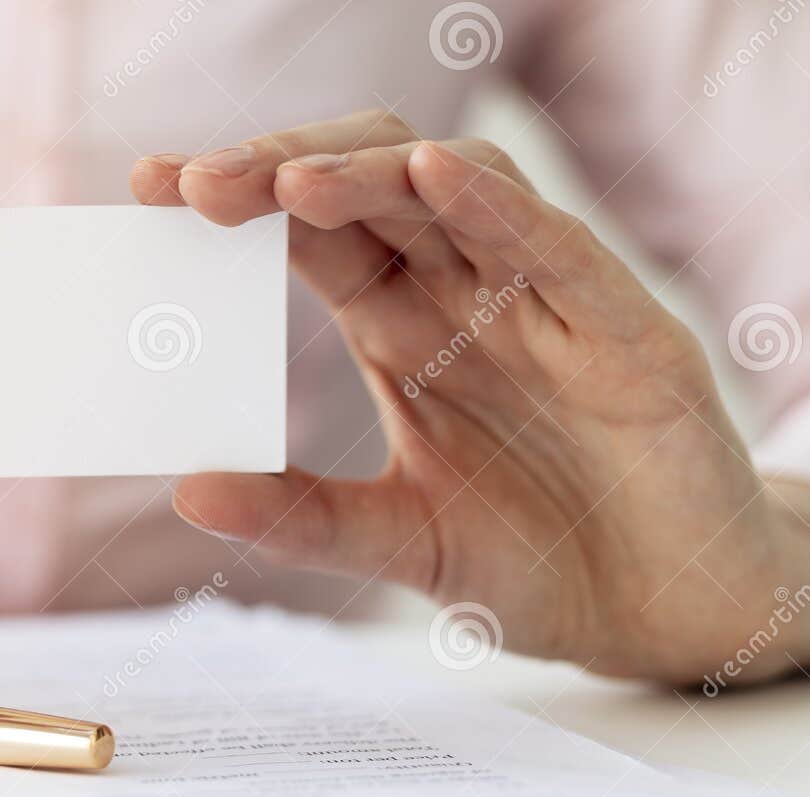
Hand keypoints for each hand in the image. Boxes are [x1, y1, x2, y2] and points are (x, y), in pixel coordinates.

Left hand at [132, 108, 809, 681]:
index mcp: (402, 328)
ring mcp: (544, 304)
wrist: (660, 614)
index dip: (238, 201)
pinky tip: (433, 177)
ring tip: (287, 181)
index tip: (149, 190)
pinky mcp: (624, 333)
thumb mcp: (399, 542)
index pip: (311, 235)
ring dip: (370, 171)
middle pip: (369, 189)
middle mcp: (465, 296)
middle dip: (279, 169)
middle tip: (190, 183)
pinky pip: (556, 249)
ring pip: (457, 191)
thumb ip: (301, 518)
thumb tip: (187, 490)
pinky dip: (497, 208)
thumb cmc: (535, 559)